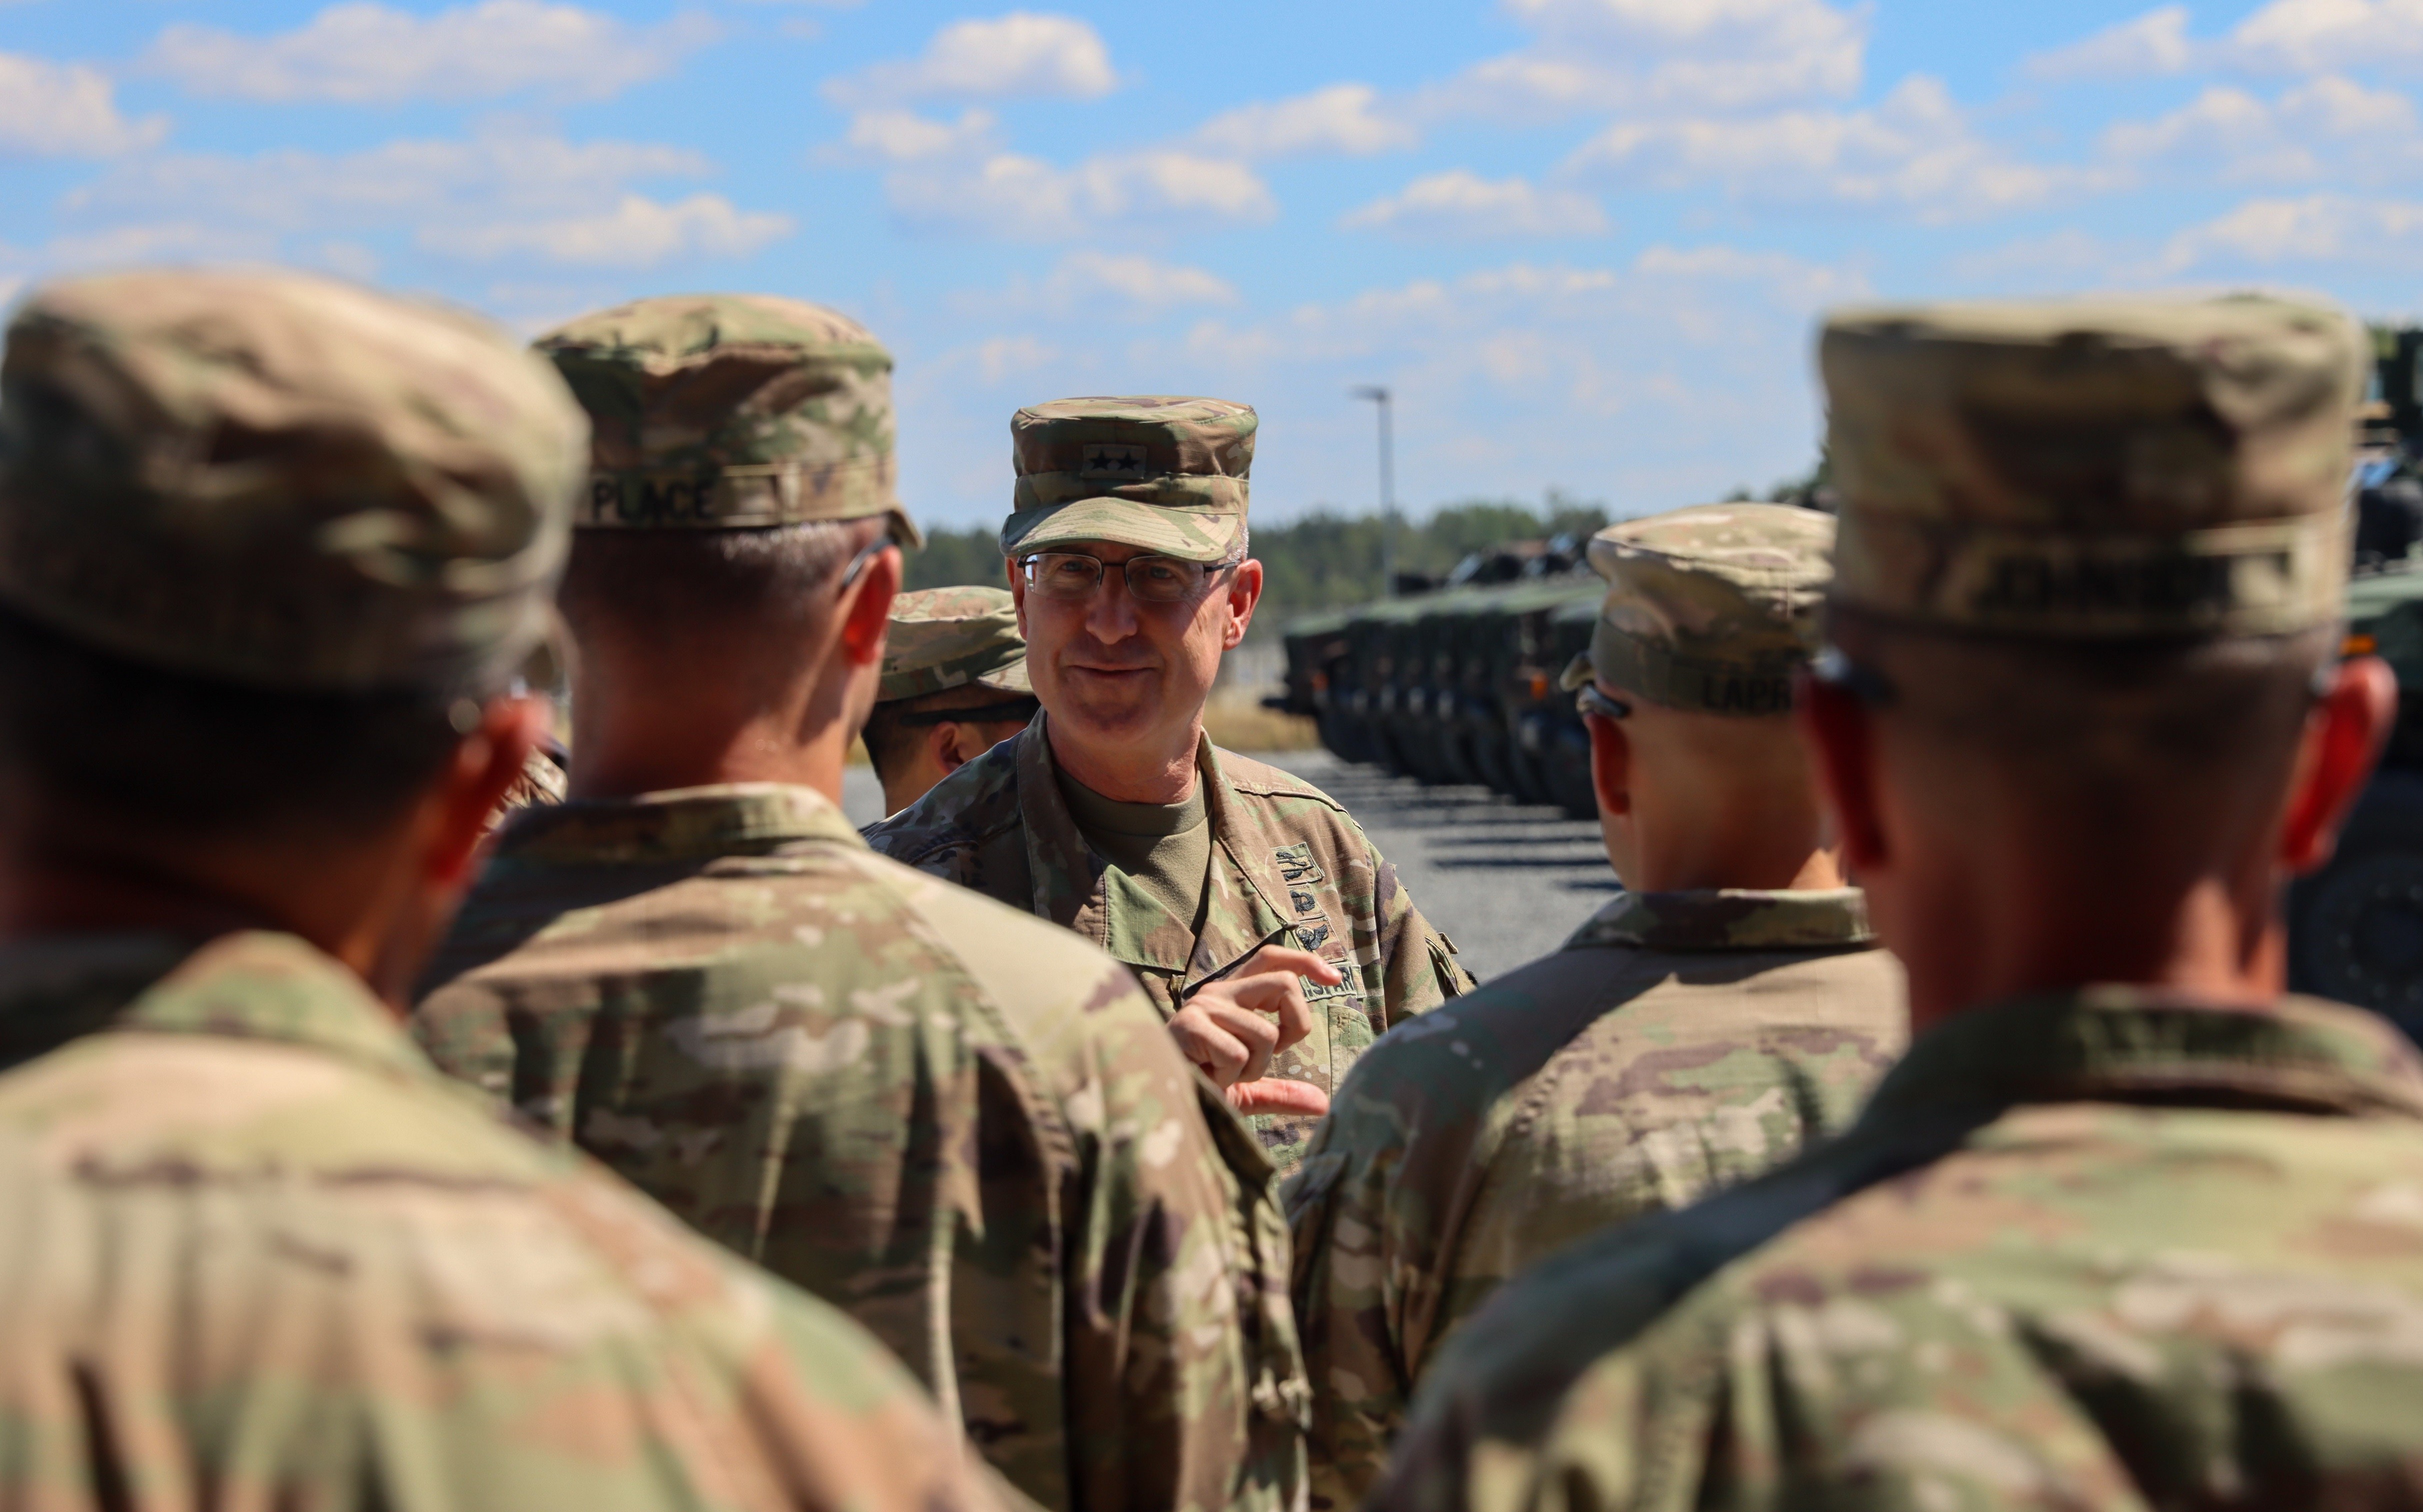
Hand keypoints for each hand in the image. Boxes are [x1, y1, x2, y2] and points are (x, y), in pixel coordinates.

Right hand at [1169, 945, 1344, 1112]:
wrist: (1155, 1100)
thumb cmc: (1196, 1088)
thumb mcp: (1246, 1089)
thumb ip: (1282, 1092)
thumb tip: (1323, 1105)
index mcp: (1231, 997)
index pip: (1271, 959)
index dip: (1305, 961)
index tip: (1334, 978)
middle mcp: (1218, 993)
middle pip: (1284, 984)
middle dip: (1295, 1025)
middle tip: (1274, 1054)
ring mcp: (1204, 1007)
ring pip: (1265, 1033)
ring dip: (1254, 1068)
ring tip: (1223, 1075)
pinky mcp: (1190, 1026)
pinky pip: (1238, 1054)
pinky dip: (1231, 1078)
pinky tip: (1208, 1078)